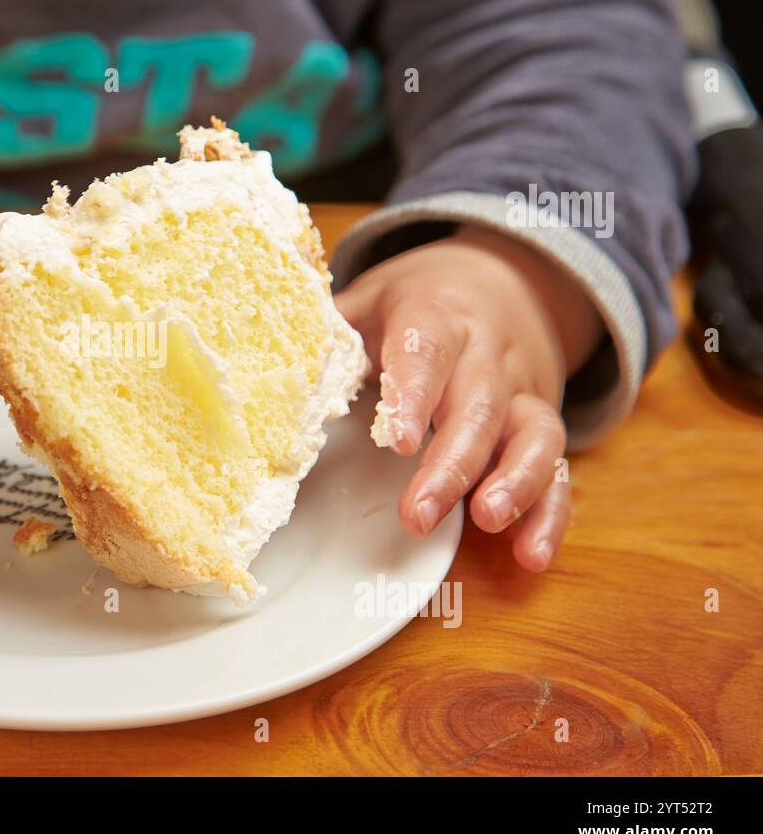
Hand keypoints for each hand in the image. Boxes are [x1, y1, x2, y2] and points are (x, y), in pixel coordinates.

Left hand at [335, 227, 602, 570]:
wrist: (505, 278)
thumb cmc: (422, 300)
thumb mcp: (373, 296)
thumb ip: (330, 325)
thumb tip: (275, 342)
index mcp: (437, 317)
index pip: (426, 352)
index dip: (414, 394)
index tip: (396, 440)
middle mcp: (487, 356)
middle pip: (478, 407)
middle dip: (451, 464)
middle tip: (417, 514)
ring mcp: (522, 392)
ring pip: (532, 436)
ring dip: (515, 482)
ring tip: (486, 521)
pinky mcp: (543, 424)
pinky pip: (558, 470)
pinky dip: (551, 514)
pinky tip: (531, 555)